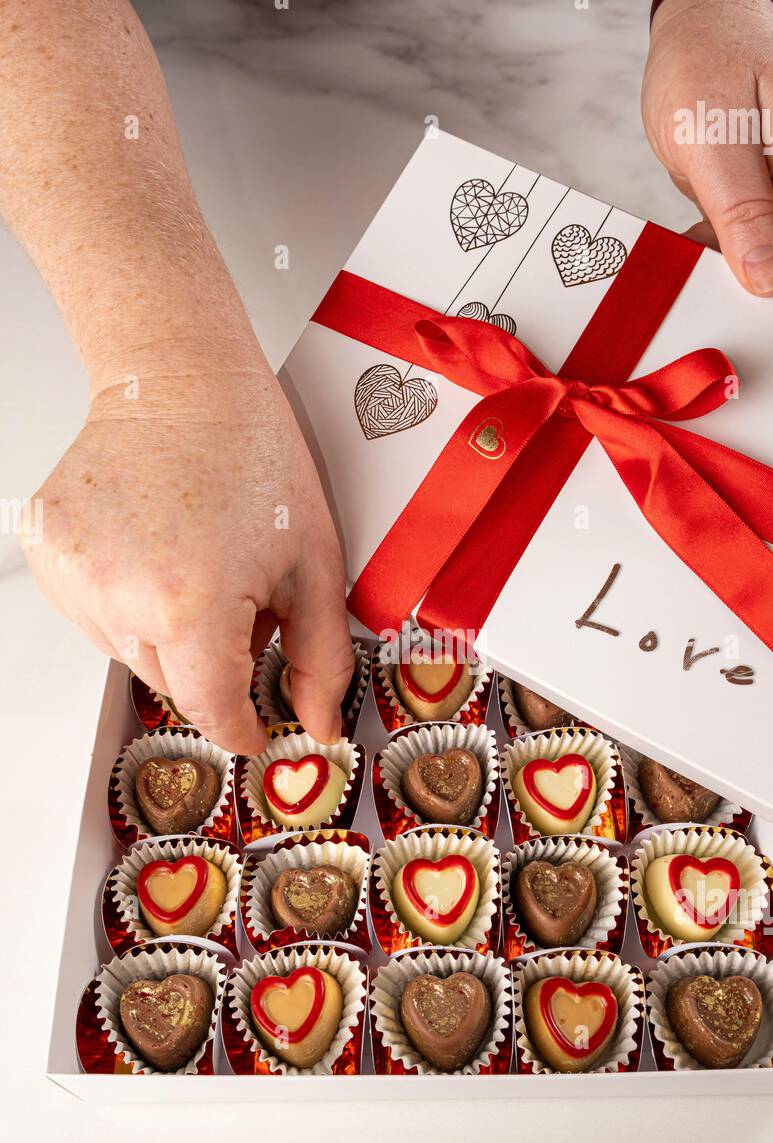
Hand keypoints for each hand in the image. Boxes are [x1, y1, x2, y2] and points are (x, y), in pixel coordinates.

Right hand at [21, 352, 353, 754]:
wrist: (182, 381)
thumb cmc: (253, 459)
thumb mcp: (314, 567)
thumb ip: (321, 659)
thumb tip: (319, 724)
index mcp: (189, 605)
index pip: (210, 708)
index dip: (238, 724)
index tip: (251, 726)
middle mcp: (119, 596)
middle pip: (171, 682)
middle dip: (211, 659)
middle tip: (237, 596)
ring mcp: (74, 576)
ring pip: (130, 652)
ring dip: (167, 631)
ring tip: (196, 562)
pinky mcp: (47, 555)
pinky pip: (95, 616)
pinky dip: (128, 601)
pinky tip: (155, 550)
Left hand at [642, 0, 772, 310]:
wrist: (694, 33)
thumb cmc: (711, 63)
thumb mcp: (716, 140)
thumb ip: (744, 212)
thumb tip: (769, 278)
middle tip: (771, 351)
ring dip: (754, 302)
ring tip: (717, 314)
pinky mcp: (766, 218)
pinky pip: (753, 262)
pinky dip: (724, 275)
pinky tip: (696, 274)